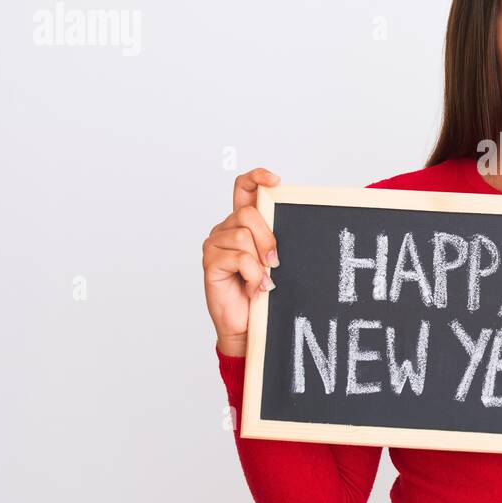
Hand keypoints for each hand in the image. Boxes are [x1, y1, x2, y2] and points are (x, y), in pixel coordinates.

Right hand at [203, 167, 281, 357]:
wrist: (247, 324)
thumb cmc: (262, 291)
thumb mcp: (272, 260)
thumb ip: (273, 238)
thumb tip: (291, 217)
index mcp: (242, 223)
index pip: (243, 188)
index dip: (257, 178)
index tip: (276, 181)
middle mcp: (225, 229)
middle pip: (248, 213)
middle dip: (268, 237)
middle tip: (276, 262)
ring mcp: (215, 244)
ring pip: (243, 236)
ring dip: (260, 261)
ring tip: (263, 280)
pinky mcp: (211, 262)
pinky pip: (239, 258)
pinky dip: (252, 274)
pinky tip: (254, 287)